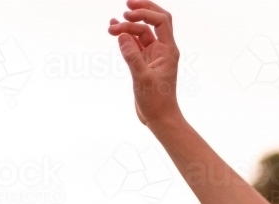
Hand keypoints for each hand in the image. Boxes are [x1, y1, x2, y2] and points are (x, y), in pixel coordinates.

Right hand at [108, 0, 180, 125]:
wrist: (159, 118)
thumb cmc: (156, 101)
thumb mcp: (142, 79)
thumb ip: (132, 56)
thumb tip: (121, 35)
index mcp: (168, 51)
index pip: (161, 21)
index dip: (145, 13)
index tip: (127, 15)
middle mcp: (163, 50)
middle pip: (156, 20)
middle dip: (142, 9)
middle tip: (126, 5)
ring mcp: (154, 55)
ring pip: (142, 32)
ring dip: (127, 26)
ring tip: (110, 28)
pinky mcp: (145, 62)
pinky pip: (135, 42)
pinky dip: (126, 35)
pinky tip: (114, 29)